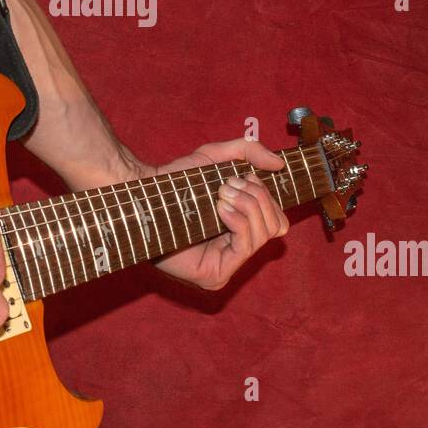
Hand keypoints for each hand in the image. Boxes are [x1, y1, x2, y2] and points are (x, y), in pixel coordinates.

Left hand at [134, 139, 288, 289]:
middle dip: (257, 198)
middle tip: (228, 185)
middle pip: (276, 226)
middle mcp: (236, 250)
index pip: (277, 220)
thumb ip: (249, 152)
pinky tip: (220, 208)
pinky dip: (238, 221)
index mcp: (241, 228)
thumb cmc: (179, 179)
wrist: (147, 194)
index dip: (267, 197)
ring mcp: (227, 265)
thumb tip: (279, 164)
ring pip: (263, 234)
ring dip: (247, 205)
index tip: (245, 177)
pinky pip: (245, 246)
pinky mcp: (215, 275)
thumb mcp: (218, 157)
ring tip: (221, 193)